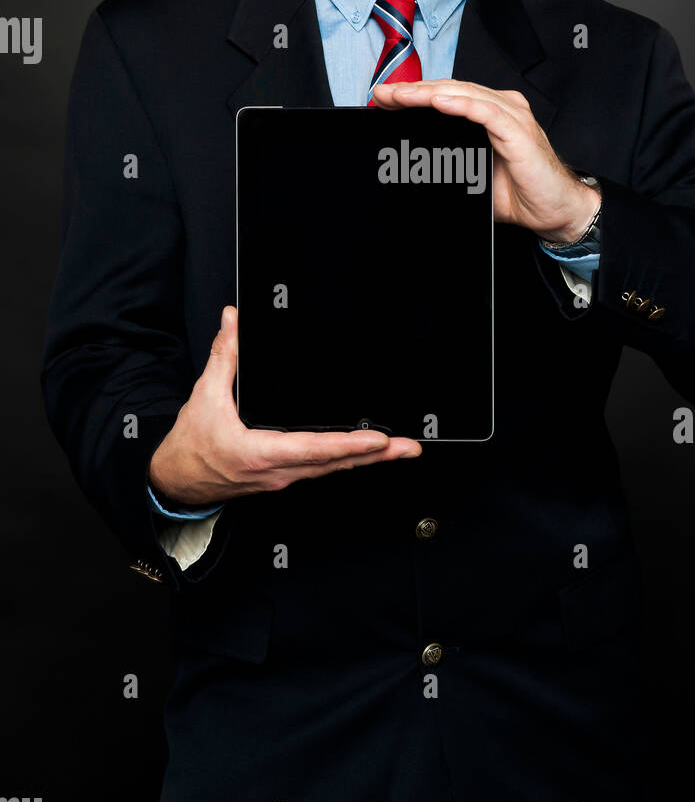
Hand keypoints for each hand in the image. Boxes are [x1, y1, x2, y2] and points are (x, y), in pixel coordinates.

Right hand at [147, 306, 421, 507]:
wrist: (177, 481)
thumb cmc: (191, 445)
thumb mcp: (205, 396)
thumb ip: (225, 355)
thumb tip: (233, 320)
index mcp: (260, 453)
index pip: (313, 449)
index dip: (349, 446)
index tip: (378, 440)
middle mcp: (279, 471)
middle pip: (336, 463)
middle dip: (377, 455)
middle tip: (410, 446)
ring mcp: (285, 477)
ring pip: (334, 469)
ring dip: (369, 460)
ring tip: (401, 450)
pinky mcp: (286, 476)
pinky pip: (324, 469)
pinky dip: (350, 461)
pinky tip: (368, 453)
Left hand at [371, 79, 598, 243]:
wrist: (555, 210)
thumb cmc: (520, 192)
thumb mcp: (473, 174)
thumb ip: (449, 162)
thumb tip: (413, 166)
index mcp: (490, 114)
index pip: (445, 96)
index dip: (413, 95)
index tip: (383, 99)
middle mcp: (501, 107)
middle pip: (449, 90)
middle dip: (412, 91)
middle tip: (381, 94)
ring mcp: (511, 116)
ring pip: (463, 94)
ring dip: (427, 94)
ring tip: (399, 96)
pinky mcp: (518, 131)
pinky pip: (485, 111)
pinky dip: (460, 104)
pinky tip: (437, 101)